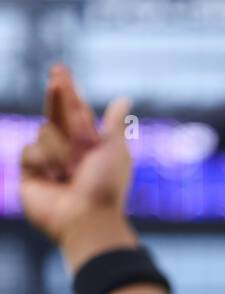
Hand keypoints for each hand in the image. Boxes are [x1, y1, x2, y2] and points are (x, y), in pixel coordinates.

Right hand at [19, 63, 134, 255]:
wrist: (87, 219)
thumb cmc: (106, 188)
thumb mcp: (115, 151)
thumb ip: (114, 124)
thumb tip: (124, 100)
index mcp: (89, 146)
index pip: (75, 112)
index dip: (68, 92)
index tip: (60, 71)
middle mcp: (67, 152)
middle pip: (55, 115)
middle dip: (56, 97)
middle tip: (57, 77)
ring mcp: (48, 163)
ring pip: (44, 132)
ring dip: (59, 148)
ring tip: (70, 170)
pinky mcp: (30, 175)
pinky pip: (29, 151)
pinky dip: (42, 161)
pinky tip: (54, 176)